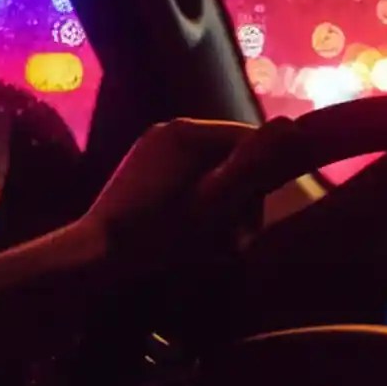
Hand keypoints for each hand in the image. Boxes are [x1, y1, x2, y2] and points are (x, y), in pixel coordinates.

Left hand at [78, 116, 298, 278]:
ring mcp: (153, 150)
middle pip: (230, 157)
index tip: (253, 225)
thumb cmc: (157, 235)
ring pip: (210, 171)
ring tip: (213, 245)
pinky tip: (190, 236)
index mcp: (187, 133)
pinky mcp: (142, 171)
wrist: (94, 258)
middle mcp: (170, 131)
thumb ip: (254, 167)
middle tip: (234, 243)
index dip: (263, 180)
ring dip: (221, 205)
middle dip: (240, 197)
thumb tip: (292, 127)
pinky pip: (187, 180)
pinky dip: (198, 204)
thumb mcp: (214, 205)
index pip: (249, 141)